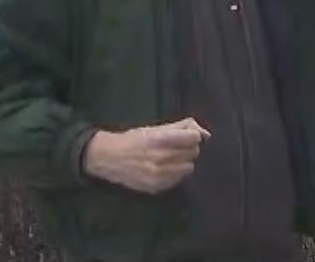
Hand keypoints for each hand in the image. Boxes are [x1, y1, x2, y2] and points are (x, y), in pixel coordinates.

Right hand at [82, 118, 208, 193]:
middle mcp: (162, 158)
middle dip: (188, 148)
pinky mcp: (157, 187)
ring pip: (188, 167)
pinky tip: (165, 168)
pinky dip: (176, 174)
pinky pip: (178, 180)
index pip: (194, 138)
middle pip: (193, 152)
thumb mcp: (155, 128)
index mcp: (161, 139)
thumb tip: (206, 134)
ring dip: (183, 162)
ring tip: (169, 158)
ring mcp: (159, 175)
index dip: (192, 136)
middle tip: (175, 146)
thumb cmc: (133, 139)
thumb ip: (182, 127)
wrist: (108, 158)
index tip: (186, 136)